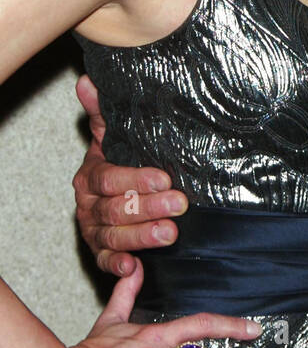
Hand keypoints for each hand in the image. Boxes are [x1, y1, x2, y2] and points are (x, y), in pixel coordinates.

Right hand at [74, 75, 188, 277]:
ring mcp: (94, 231)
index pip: (110, 179)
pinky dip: (118, 265)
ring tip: (170, 234)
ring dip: (141, 237)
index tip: (164, 178)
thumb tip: (87, 80)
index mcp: (91, 175)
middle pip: (115, 209)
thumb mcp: (115, 136)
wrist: (117, 193)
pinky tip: (134, 268)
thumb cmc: (121, 161)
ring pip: (114, 236)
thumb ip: (103, 112)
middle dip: (148, 207)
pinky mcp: (101, 253)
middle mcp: (89, 205)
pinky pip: (105, 262)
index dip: (136, 179)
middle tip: (179, 204)